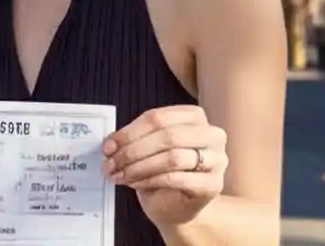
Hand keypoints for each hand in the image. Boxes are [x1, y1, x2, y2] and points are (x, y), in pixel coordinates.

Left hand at [101, 104, 226, 226]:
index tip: (108, 146)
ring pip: (172, 157)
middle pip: (167, 135)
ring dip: (139, 167)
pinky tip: (135, 184)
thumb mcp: (147, 149)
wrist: (181, 207)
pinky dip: (150, 180)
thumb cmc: (164, 173)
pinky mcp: (212, 185)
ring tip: (120, 175)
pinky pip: (176, 179)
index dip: (129, 132)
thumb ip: (133, 140)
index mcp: (194, 116)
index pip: (158, 117)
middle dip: (133, 150)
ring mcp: (216, 160)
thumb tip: (110, 143)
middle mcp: (211, 135)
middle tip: (110, 163)